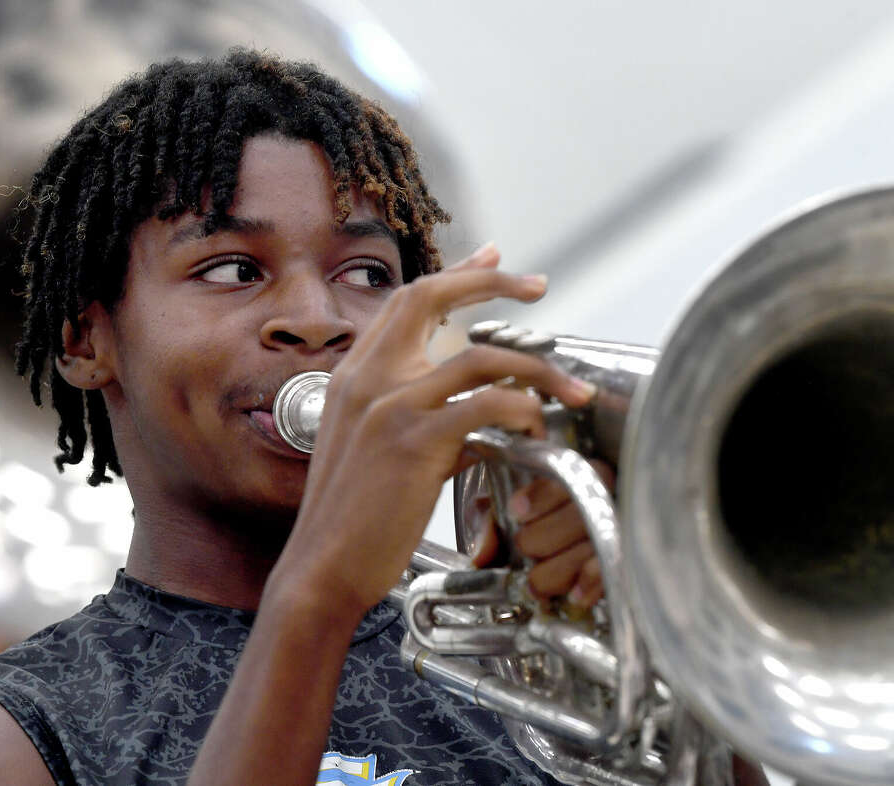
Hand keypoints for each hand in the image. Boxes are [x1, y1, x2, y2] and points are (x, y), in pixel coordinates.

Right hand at [273, 244, 597, 615]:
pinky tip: (537, 429)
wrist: (321, 568)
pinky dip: (524, 410)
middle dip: (493, 282)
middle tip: (537, 286)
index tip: (491, 259)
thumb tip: (471, 422)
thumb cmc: (350, 521)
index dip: (453, 276)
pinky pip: (488, 404)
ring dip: (539, 369)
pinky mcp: (415, 440)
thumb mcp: (370, 453)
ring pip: (483, 357)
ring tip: (572, 391)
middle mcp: (368, 378)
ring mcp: (390, 405)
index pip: (406, 302)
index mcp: (354, 377)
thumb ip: (413, 422)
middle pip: (433, 297)